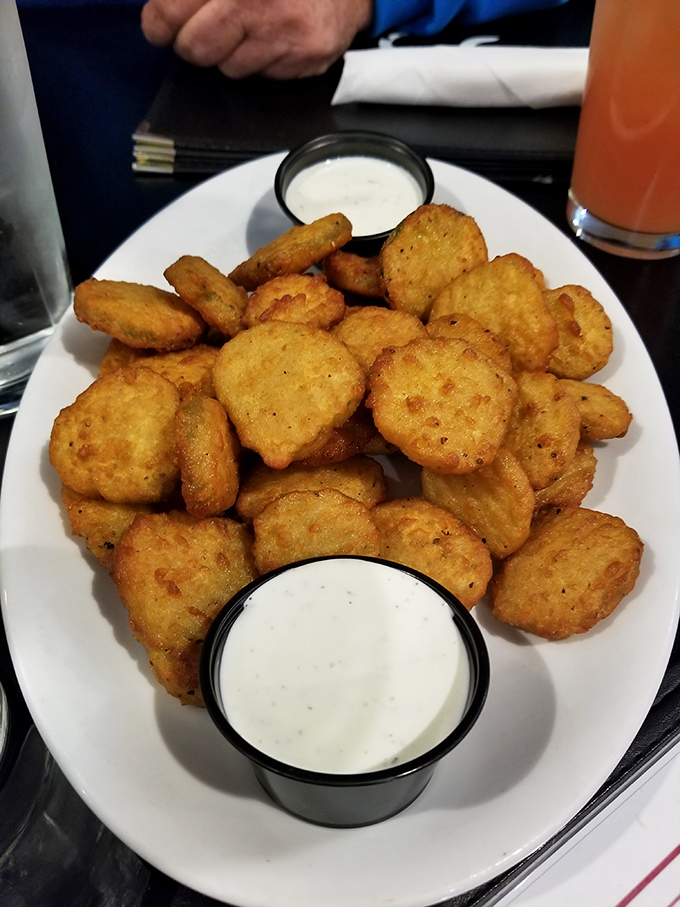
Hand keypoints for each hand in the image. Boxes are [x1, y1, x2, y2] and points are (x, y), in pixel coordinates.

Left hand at [141, 0, 373, 78]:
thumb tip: (161, 14)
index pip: (169, 12)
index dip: (159, 23)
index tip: (161, 27)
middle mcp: (258, 2)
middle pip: (195, 49)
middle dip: (194, 44)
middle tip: (205, 31)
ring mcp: (284, 33)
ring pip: (229, 69)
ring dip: (231, 55)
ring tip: (249, 29)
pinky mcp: (306, 57)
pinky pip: (263, 77)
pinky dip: (263, 62)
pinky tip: (275, 39)